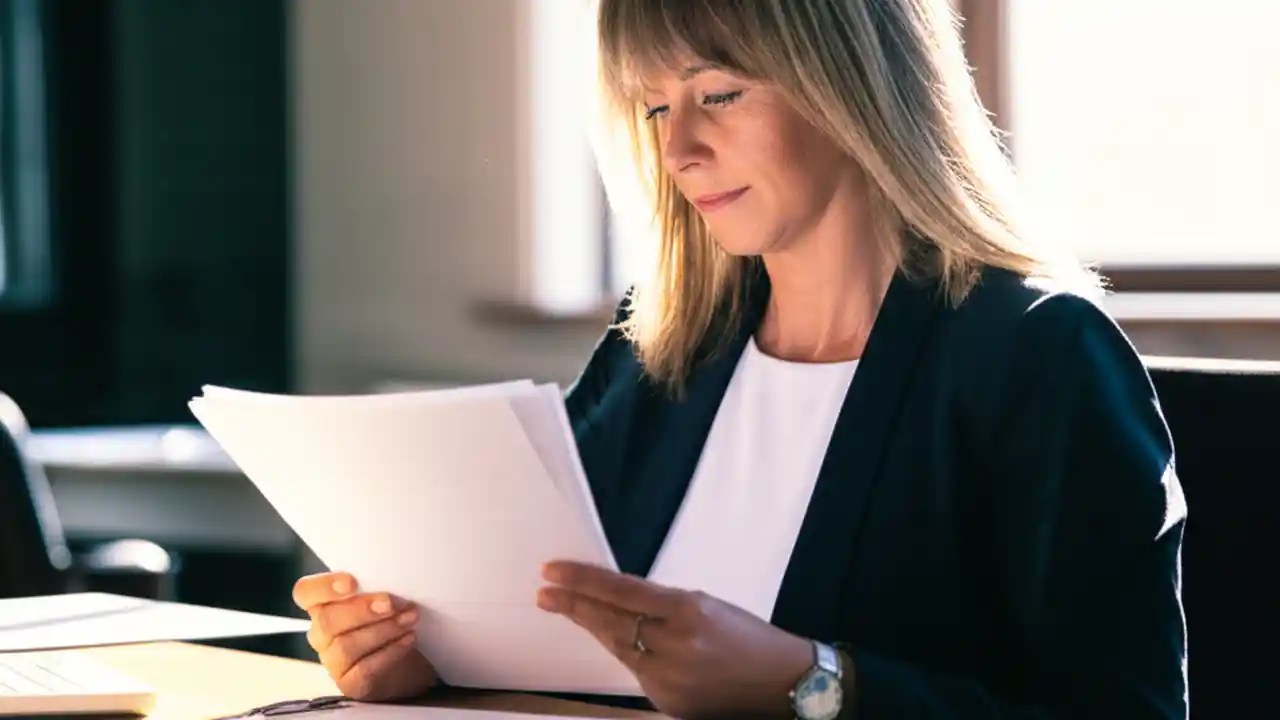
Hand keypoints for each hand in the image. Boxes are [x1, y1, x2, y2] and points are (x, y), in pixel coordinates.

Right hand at [293, 572, 437, 700]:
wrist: (412, 660)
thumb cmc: (392, 620)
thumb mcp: (383, 598)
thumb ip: (376, 585)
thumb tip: (391, 573)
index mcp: (323, 605)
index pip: (305, 592)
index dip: (323, 586)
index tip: (352, 582)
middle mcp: (321, 634)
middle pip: (327, 620)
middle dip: (362, 610)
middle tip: (391, 603)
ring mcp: (333, 661)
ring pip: (346, 646)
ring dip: (383, 629)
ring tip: (410, 618)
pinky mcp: (350, 684)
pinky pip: (364, 669)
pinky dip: (390, 652)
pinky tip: (408, 639)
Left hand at [537, 562, 815, 719]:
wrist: (785, 683)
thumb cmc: (748, 637)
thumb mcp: (706, 606)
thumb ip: (663, 605)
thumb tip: (617, 599)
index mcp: (687, 610)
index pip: (620, 590)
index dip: (582, 580)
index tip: (551, 571)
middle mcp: (674, 645)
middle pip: (609, 621)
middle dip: (573, 605)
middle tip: (544, 592)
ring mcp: (669, 678)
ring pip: (617, 647)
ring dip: (591, 627)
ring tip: (564, 608)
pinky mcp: (668, 702)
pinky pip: (636, 672)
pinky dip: (624, 653)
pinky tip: (608, 637)